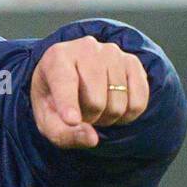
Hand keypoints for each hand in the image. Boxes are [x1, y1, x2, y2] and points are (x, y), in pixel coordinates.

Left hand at [30, 36, 149, 149]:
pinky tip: (114, 108)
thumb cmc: (55, 101)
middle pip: (95, 101)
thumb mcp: (48, 121)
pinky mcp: (132, 62)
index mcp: (57, 58)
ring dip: (108, 117)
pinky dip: (127, 115)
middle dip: (89, 119)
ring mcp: (112, 53)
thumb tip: (92, 139)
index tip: (71, 120)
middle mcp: (86, 48)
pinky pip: (138, 101)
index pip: (65, 82)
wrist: (72, 78)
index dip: (68, 104)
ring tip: (96, 107)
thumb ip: (64, 133)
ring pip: (118, 104)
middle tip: (82, 114)